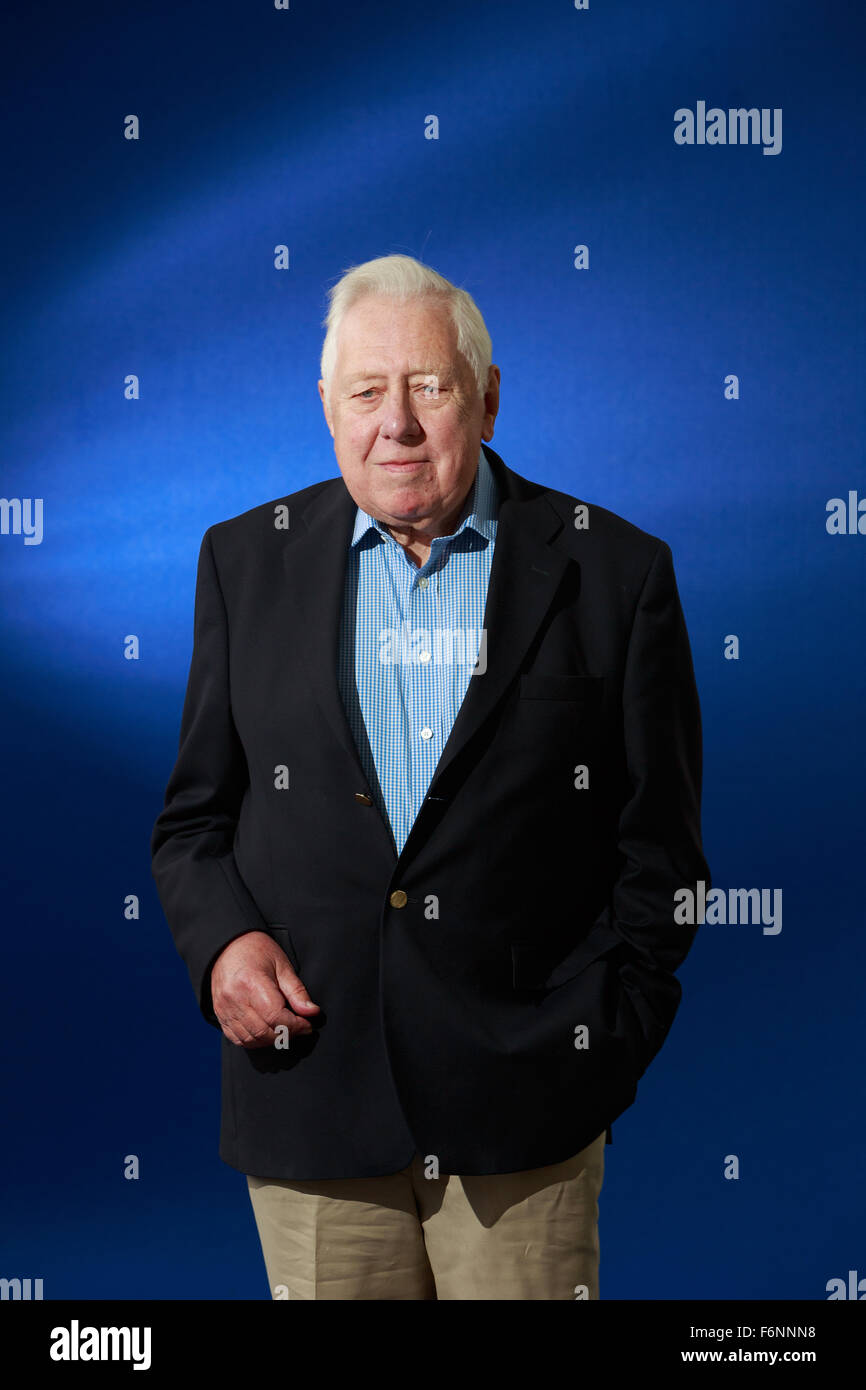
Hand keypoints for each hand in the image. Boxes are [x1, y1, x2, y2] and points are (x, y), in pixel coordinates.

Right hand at [210, 931, 319, 1047]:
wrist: (227, 947)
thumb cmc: (257, 952)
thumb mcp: (282, 966)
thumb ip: (297, 992)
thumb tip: (312, 1012)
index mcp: (251, 983)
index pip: (275, 1017)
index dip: (296, 1026)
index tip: (308, 1025)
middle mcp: (234, 999)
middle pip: (264, 1032)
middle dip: (286, 1034)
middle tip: (299, 1027)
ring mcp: (224, 1009)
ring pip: (251, 1040)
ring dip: (272, 1040)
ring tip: (284, 1029)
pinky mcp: (220, 1015)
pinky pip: (238, 1039)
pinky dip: (256, 1041)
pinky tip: (267, 1031)